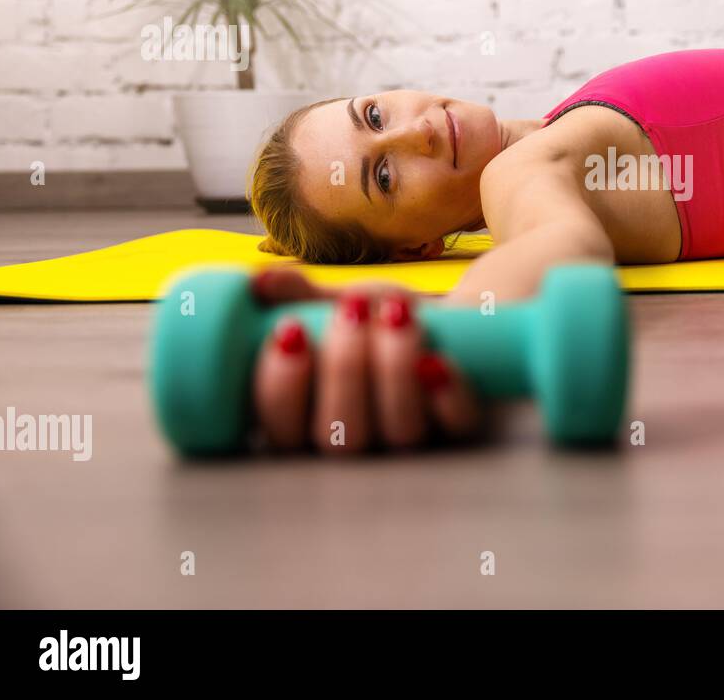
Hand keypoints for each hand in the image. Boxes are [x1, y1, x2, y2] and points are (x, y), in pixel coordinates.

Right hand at [249, 267, 482, 454]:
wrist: (448, 316)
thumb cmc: (377, 320)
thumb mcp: (334, 304)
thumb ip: (296, 297)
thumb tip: (260, 280)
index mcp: (310, 422)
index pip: (279, 431)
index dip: (278, 389)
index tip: (290, 330)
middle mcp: (360, 444)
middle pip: (339, 441)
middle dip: (343, 370)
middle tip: (351, 310)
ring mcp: (413, 441)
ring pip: (398, 432)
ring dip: (393, 370)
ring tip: (396, 313)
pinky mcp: (463, 426)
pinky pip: (457, 426)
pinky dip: (448, 395)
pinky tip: (438, 361)